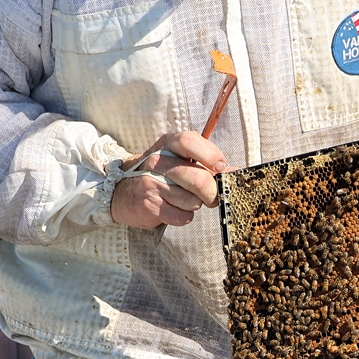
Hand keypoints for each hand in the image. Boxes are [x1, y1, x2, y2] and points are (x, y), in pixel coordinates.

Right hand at [112, 132, 228, 228]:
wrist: (122, 192)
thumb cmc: (159, 175)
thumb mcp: (179, 161)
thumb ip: (206, 165)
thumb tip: (236, 173)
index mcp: (168, 144)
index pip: (189, 142)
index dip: (210, 155)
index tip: (220, 167)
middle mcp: (157, 161)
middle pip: (198, 179)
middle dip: (212, 192)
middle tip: (212, 196)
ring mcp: (151, 183)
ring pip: (192, 200)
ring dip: (196, 204)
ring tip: (184, 199)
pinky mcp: (150, 205)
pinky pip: (182, 216)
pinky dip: (184, 216)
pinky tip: (174, 209)